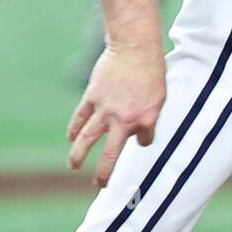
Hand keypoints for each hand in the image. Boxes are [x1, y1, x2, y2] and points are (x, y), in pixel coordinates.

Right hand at [67, 44, 165, 187]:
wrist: (134, 46)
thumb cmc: (152, 69)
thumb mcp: (161, 96)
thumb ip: (150, 117)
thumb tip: (141, 136)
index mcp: (144, 120)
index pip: (144, 142)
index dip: (143, 141)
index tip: (140, 140)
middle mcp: (123, 120)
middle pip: (109, 155)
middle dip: (103, 174)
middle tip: (99, 185)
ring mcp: (105, 109)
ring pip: (86, 139)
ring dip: (78, 155)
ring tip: (73, 166)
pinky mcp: (92, 97)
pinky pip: (80, 117)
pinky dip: (74, 128)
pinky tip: (70, 137)